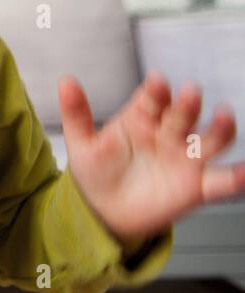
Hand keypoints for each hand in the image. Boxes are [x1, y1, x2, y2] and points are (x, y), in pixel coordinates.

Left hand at [57, 68, 244, 246]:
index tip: (157, 82)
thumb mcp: (83, 143)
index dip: (156, 90)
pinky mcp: (198, 187)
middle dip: (187, 105)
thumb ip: (77, 113)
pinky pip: (221, 182)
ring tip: (224, 118)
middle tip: (189, 93)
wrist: (105, 211)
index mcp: (141, 119)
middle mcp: (168, 134)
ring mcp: (185, 159)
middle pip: (183, 115)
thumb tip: (66, 82)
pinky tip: (244, 172)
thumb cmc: (96, 172)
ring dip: (220, 129)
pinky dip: (236, 178)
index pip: (152, 99)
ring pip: (209, 141)